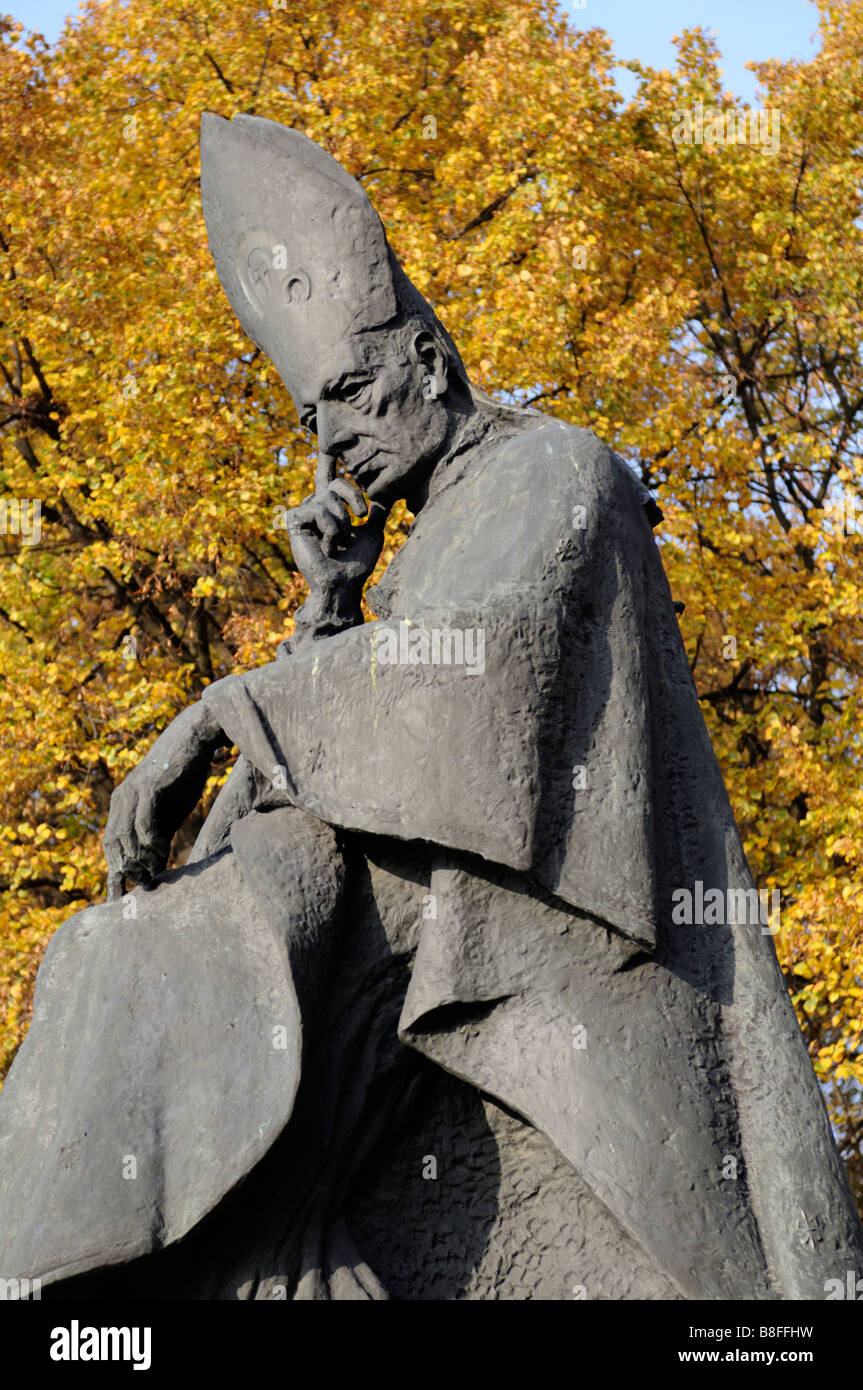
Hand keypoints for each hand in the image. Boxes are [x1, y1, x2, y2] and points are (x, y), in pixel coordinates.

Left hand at [103, 702, 225, 900]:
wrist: (195, 741)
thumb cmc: (182, 777)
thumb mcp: (167, 812)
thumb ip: (157, 836)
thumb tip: (154, 868)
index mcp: (121, 804)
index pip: (111, 843)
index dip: (115, 869)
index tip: (121, 894)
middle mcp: (121, 798)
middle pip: (114, 843)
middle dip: (128, 868)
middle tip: (147, 884)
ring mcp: (132, 792)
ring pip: (126, 837)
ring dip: (141, 859)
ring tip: (157, 871)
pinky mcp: (148, 788)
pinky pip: (143, 823)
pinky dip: (151, 843)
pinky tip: (164, 852)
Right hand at [285, 451, 386, 614]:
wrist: (344, 585)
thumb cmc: (357, 564)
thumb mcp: (373, 533)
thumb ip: (377, 512)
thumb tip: (389, 494)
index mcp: (331, 510)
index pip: (333, 481)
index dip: (332, 465)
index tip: (335, 454)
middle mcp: (315, 508)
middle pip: (335, 483)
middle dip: (353, 497)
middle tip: (360, 518)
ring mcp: (303, 514)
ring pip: (328, 498)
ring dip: (342, 523)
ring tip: (340, 542)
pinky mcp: (294, 521)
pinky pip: (316, 510)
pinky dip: (329, 529)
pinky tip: (327, 546)